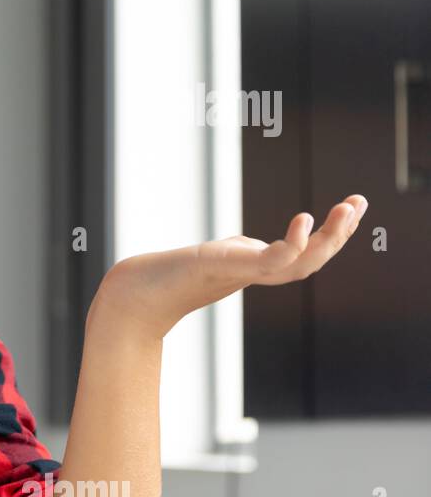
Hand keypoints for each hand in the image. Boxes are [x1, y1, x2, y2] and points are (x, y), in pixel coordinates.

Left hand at [94, 193, 368, 338]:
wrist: (136, 295)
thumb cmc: (169, 277)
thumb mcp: (216, 256)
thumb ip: (239, 250)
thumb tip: (251, 245)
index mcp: (255, 269)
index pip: (305, 256)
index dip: (330, 236)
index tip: (351, 208)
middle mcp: (254, 274)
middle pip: (311, 259)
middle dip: (340, 234)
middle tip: (360, 202)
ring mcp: (243, 273)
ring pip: (300, 263)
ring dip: (329, 238)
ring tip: (348, 208)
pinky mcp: (227, 268)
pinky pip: (271, 261)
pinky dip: (292, 245)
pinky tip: (304, 221)